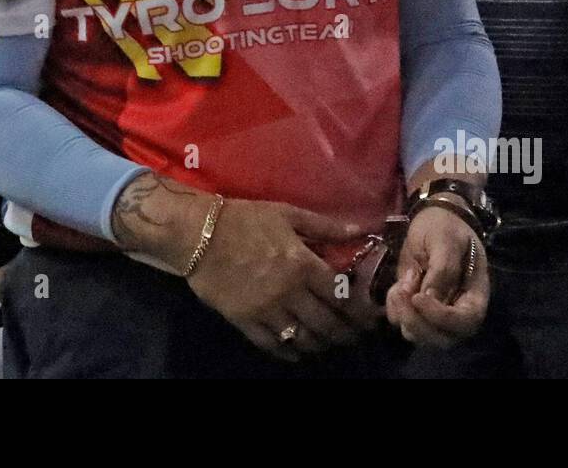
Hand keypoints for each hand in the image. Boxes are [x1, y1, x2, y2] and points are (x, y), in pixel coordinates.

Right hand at [186, 199, 374, 361]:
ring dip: (320, 344)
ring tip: (327, 342)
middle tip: (353, 335)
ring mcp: (266, 310)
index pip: (342, 297)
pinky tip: (296, 352)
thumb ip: (325, 226)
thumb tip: (361, 230)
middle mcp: (289, 292)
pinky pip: (272, 345)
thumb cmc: (245, 219)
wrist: (197, 233)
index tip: (369, 317)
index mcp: (303, 264)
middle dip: (345, 333)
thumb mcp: (287, 214)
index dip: (360, 311)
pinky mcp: (245, 321)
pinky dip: (289, 353)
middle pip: (327, 324)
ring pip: (303, 339)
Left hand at [385, 202, 488, 346]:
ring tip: (400, 286)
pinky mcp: (416, 307)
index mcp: (475, 294)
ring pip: (420, 335)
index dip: (442, 317)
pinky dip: (394, 308)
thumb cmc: (445, 226)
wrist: (432, 217)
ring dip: (403, 315)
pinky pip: (403, 322)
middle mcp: (457, 309)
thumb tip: (430, 298)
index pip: (466, 322)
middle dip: (417, 322)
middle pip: (442, 338)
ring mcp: (436, 311)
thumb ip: (443, 269)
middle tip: (401, 293)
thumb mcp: (446, 240)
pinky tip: (397, 286)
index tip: (419, 297)